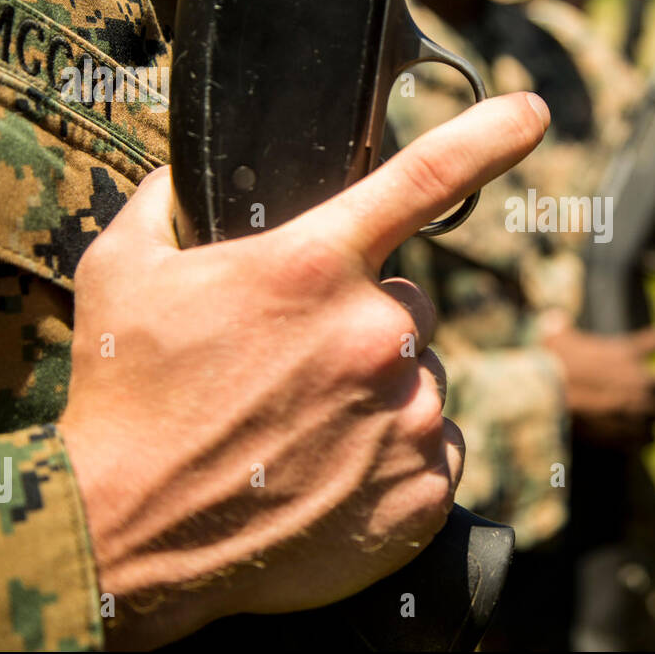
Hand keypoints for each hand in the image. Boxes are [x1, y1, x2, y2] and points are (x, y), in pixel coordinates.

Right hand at [59, 92, 549, 649]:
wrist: (126, 541)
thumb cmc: (124, 400)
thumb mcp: (122, 271)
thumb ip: (169, 201)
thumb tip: (189, 177)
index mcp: (314, 266)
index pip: (427, 177)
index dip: (490, 133)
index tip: (533, 112)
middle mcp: (376, 337)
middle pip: (411, 306)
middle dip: (365, 325)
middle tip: (298, 369)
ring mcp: (407, 419)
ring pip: (422, 380)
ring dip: (381, 394)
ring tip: (306, 431)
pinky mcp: (422, 492)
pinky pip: (435, 451)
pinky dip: (396, 459)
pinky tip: (334, 475)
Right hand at [541, 315, 654, 448]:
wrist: (547, 400)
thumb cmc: (548, 367)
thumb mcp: (555, 339)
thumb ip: (559, 329)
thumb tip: (552, 320)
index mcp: (627, 353)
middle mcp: (640, 379)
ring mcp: (638, 407)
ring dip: (653, 417)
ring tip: (635, 419)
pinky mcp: (631, 433)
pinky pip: (650, 440)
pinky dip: (643, 440)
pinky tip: (630, 440)